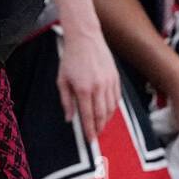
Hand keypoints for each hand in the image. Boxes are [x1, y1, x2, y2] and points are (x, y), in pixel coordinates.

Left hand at [56, 28, 119, 143]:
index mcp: (83, 89)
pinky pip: (116, 98)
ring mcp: (109, 82)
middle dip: (99, 128)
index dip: (89, 130)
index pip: (88, 116)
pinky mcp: (115, 77)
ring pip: (111, 108)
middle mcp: (98, 87)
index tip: (90, 140)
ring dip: (106, 120)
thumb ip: (66, 101)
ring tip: (101, 125)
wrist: (85, 38)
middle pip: (101, 115)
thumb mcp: (62, 79)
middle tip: (96, 135)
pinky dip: (113, 108)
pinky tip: (108, 111)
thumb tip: (69, 118)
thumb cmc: (71, 58)